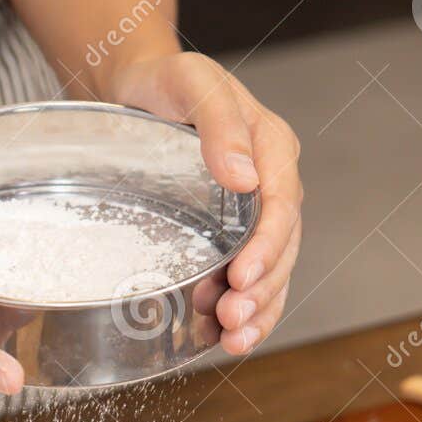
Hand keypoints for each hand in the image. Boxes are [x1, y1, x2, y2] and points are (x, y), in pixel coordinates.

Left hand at [106, 52, 302, 355]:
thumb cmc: (166, 81)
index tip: (242, 276)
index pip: (282, 205)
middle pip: (282, 247)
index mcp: (271, 147)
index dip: (267, 246)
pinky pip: (248, 277)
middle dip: (262, 290)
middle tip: (233, 320)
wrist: (139, 88)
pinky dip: (242, 310)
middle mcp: (269, 184)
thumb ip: (219, 122)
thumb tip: (243, 177)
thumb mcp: (192, 82)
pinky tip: (224, 338)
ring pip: (271, 271)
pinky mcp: (230, 233)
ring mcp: (252, 213)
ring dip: (258, 310)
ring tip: (233, 340)